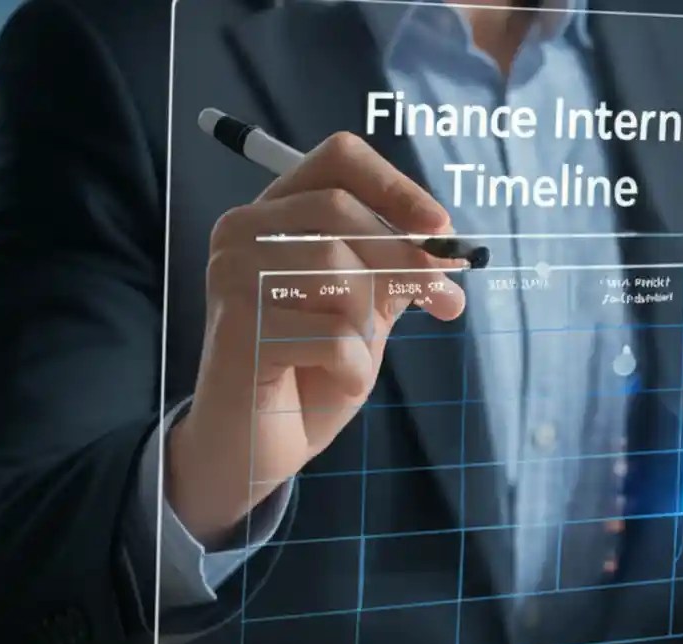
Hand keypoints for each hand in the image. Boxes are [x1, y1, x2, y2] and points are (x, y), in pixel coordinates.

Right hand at [167, 132, 465, 545]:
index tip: (442, 226)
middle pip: (342, 213)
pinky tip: (341, 381)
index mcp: (275, 212)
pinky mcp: (237, 329)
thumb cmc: (310, 369)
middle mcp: (242, 231)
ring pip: (338, 273)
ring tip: (359, 356)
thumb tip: (450, 248)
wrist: (254, 444)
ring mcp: (232, 276)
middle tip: (446, 301)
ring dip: (370, 325)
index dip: (397, 187)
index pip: (337, 159)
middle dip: (407, 259)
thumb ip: (398, 268)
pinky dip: (355, 367)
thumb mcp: (365, 308)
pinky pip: (332, 336)